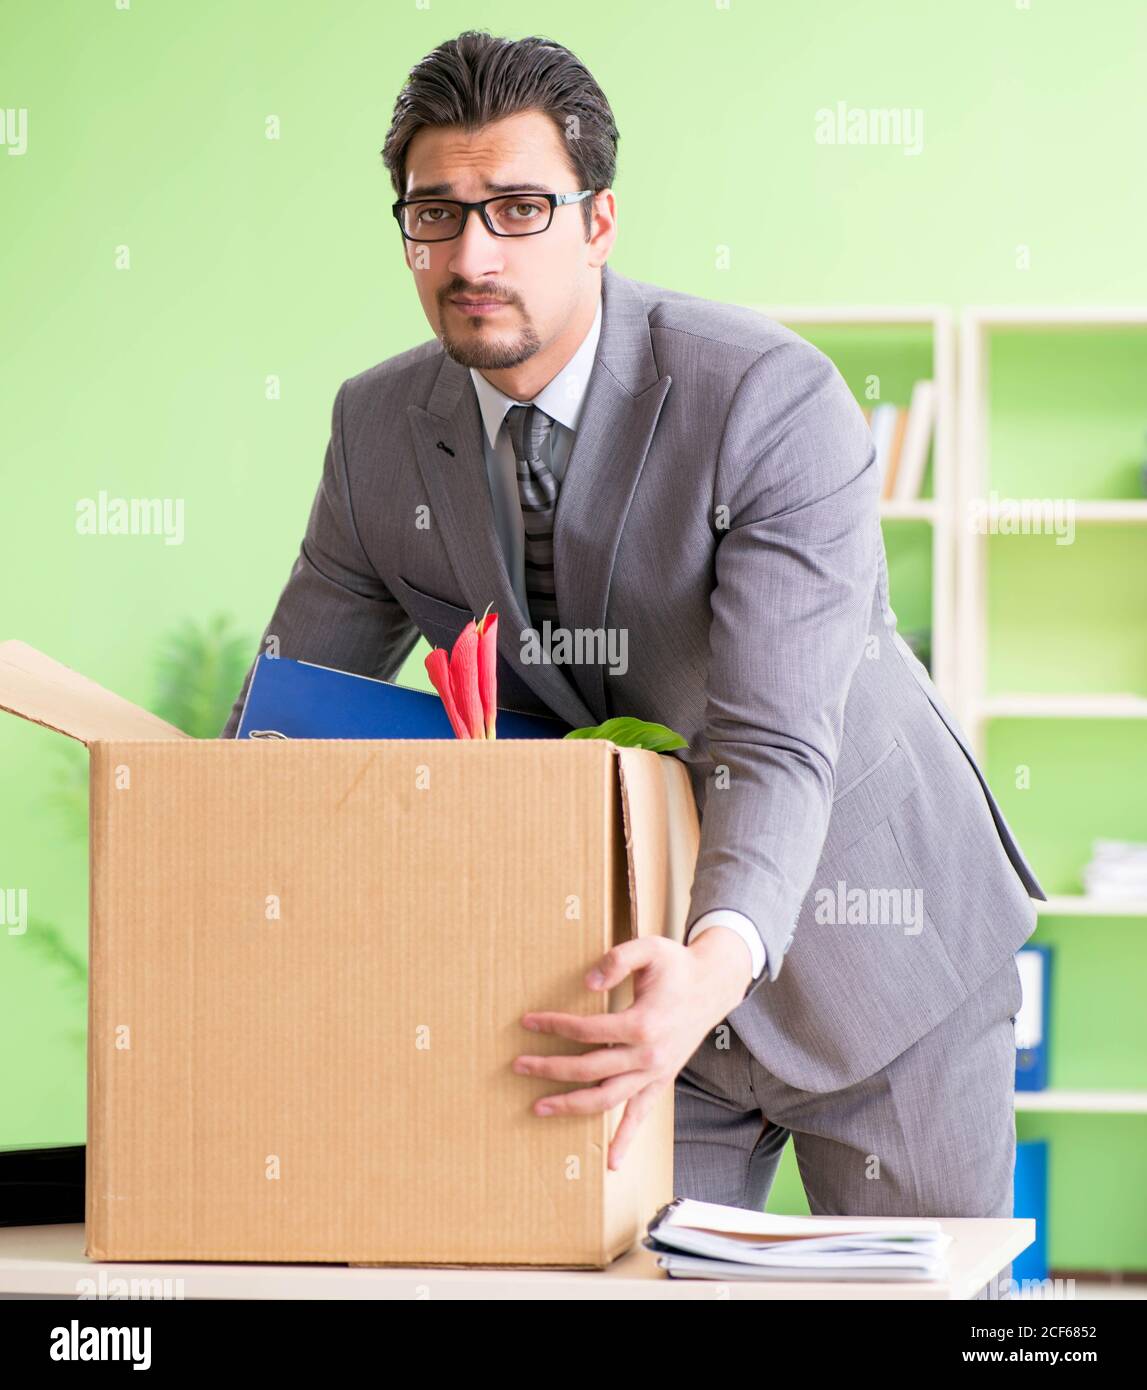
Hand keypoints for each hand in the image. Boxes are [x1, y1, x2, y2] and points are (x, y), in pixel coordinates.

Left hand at [514, 927, 754, 1170]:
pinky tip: (612, 1163)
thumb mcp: (650, 948)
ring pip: (608, 1099)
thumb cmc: (677, 965)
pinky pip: (641, 1115)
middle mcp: (649, 1055)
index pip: (587, 1030)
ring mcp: (655, 1072)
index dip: (554, 1026)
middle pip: (589, 1069)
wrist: (714, 985)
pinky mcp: (661, 1080)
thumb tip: (587, 983)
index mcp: (643, 1023)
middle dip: (550, 1069)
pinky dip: (626, 1138)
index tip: (528, 1021)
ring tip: (539, 1106)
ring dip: (571, 1105)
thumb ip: (617, 959)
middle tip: (518, 1065)